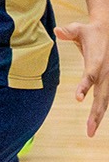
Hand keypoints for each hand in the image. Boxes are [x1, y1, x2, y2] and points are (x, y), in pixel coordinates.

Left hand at [55, 21, 108, 135]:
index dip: (85, 86)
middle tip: (88, 130)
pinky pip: (106, 98)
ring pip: (105, 101)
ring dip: (98, 117)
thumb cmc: (90, 32)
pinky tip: (94, 124)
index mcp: (97, 61)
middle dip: (96, 114)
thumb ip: (69, 31)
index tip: (78, 98)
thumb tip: (57, 31)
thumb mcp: (79, 28)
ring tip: (90, 132)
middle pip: (102, 96)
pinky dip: (101, 110)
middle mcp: (106, 73)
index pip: (91, 75)